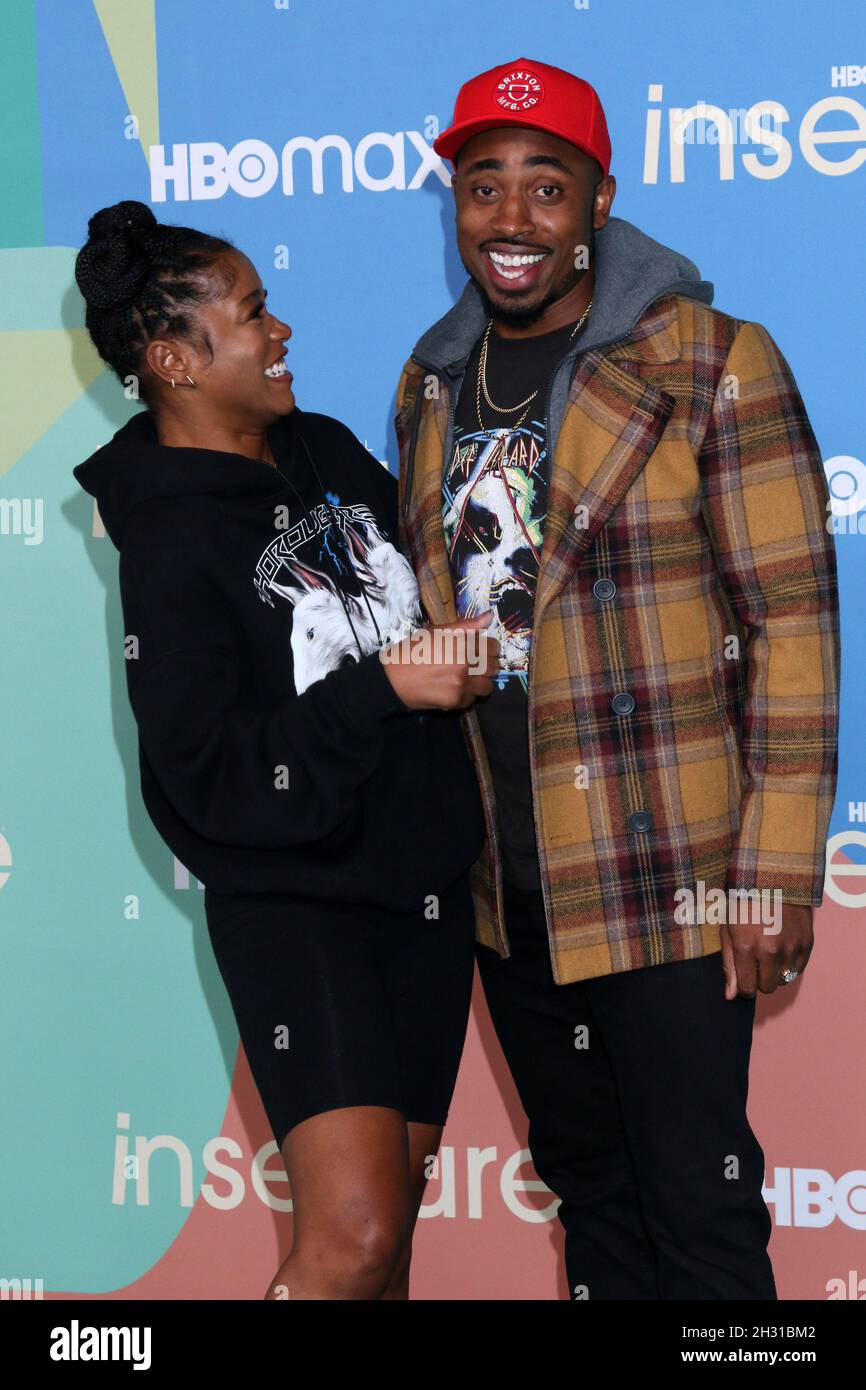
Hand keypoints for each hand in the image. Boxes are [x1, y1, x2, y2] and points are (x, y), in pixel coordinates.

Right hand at [379, 611, 500, 710]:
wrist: (393, 677)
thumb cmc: (413, 650)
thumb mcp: (437, 631)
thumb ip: (466, 625)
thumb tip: (489, 617)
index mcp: (463, 642)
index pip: (494, 647)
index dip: (489, 649)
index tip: (481, 651)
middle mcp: (466, 663)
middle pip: (494, 668)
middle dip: (486, 667)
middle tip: (473, 666)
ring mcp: (462, 683)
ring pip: (486, 687)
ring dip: (479, 683)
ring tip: (464, 679)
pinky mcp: (455, 700)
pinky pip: (471, 700)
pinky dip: (464, 696)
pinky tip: (452, 689)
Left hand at [719, 903, 813, 999]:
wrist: (773, 877)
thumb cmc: (743, 902)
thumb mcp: (727, 930)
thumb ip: (729, 965)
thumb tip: (731, 996)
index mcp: (746, 947)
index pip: (747, 989)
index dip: (744, 987)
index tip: (743, 978)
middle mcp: (771, 951)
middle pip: (768, 987)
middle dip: (760, 979)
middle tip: (756, 961)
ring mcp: (792, 947)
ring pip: (784, 979)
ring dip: (776, 971)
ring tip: (769, 951)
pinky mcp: (807, 942)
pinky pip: (799, 969)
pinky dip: (790, 963)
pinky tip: (782, 947)